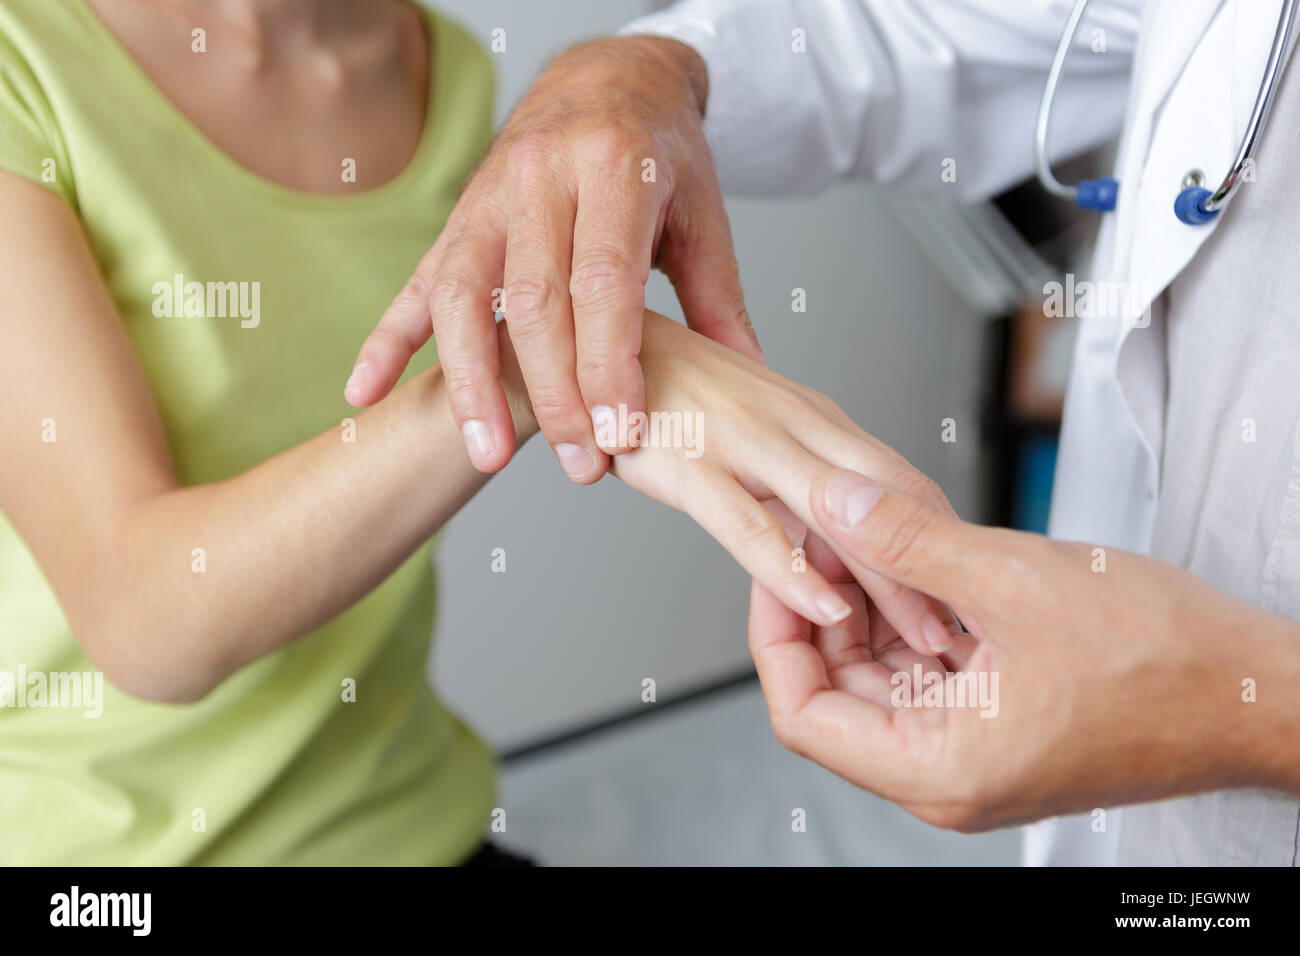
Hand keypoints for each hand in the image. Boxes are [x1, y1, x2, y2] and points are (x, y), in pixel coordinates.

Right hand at [345, 35, 760, 484]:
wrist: (604, 77)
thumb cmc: (657, 153)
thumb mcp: (703, 214)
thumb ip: (718, 299)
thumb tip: (749, 378)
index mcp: (612, 167)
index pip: (603, 280)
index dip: (608, 362)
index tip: (620, 432)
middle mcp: (540, 178)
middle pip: (534, 298)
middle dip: (554, 391)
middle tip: (581, 462)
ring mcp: (487, 198)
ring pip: (464, 296)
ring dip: (471, 382)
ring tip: (487, 456)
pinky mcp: (457, 221)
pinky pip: (415, 283)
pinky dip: (387, 340)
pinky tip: (365, 392)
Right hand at [597, 312, 959, 644]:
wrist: (585, 341)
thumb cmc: (664, 388)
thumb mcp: (748, 425)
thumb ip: (794, 466)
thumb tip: (839, 517)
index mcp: (811, 415)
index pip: (899, 480)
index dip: (942, 538)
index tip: (968, 593)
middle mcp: (792, 420)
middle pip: (890, 498)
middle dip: (937, 568)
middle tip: (968, 630)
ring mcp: (744, 438)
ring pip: (839, 515)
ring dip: (888, 582)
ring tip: (921, 637)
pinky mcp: (690, 461)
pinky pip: (751, 525)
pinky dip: (793, 571)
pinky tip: (821, 608)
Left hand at [748, 470, 1299, 829]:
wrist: (1257, 692)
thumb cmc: (1165, 662)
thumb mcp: (1015, 581)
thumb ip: (909, 540)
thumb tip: (834, 503)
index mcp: (937, 767)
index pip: (804, 713)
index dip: (775, 633)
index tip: (780, 566)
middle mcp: (946, 772)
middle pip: (839, 688)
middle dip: (826, 604)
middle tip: (826, 529)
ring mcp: (974, 749)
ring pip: (883, 674)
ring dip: (871, 604)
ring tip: (870, 531)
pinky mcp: (1001, 722)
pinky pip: (930, 671)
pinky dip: (915, 616)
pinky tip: (919, 559)